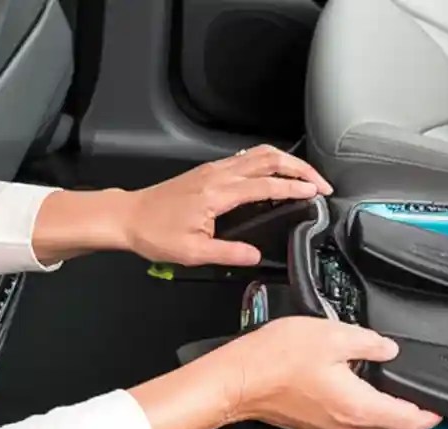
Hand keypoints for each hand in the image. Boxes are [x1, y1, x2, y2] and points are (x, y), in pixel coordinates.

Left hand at [30, 145, 332, 266]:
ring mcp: (213, 170)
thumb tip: (255, 256)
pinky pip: (246, 158)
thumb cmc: (154, 233)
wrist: (127, 218)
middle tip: (321, 183)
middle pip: (268, 158)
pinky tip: (276, 173)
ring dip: (287, 161)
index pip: (267, 184)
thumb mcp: (193, 253)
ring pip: (258, 154)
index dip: (295, 188)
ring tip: (307, 176)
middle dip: (300, 167)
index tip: (316, 193)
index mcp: (217, 193)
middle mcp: (218, 175)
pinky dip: (269, 162)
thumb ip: (229, 254)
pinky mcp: (208, 172)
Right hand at [219, 317, 441, 428]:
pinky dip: (363, 415)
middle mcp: (347, 426)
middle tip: (424, 405)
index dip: (430, 416)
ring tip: (395, 399)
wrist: (237, 381)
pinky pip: (349, 427)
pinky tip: (359, 396)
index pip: (409, 422)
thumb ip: (368, 343)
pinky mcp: (313, 427)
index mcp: (359, 406)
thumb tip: (387, 349)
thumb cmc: (276, 360)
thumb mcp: (332, 336)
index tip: (440, 409)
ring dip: (387, 417)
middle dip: (412, 419)